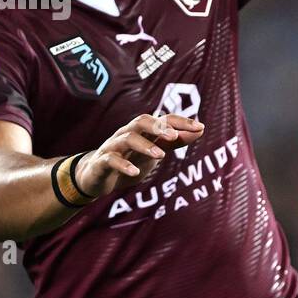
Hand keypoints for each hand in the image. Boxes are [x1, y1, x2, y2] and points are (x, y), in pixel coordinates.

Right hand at [75, 113, 204, 196]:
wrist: (96, 177)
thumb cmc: (130, 160)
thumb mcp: (155, 151)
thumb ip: (175, 141)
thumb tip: (201, 129)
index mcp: (143, 131)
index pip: (163, 119)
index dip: (181, 122)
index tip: (200, 127)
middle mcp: (128, 134)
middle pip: (141, 120)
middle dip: (158, 125)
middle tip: (174, 136)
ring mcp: (113, 147)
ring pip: (127, 138)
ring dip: (144, 145)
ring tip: (160, 155)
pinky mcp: (101, 162)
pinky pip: (110, 160)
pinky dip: (123, 164)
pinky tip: (135, 172)